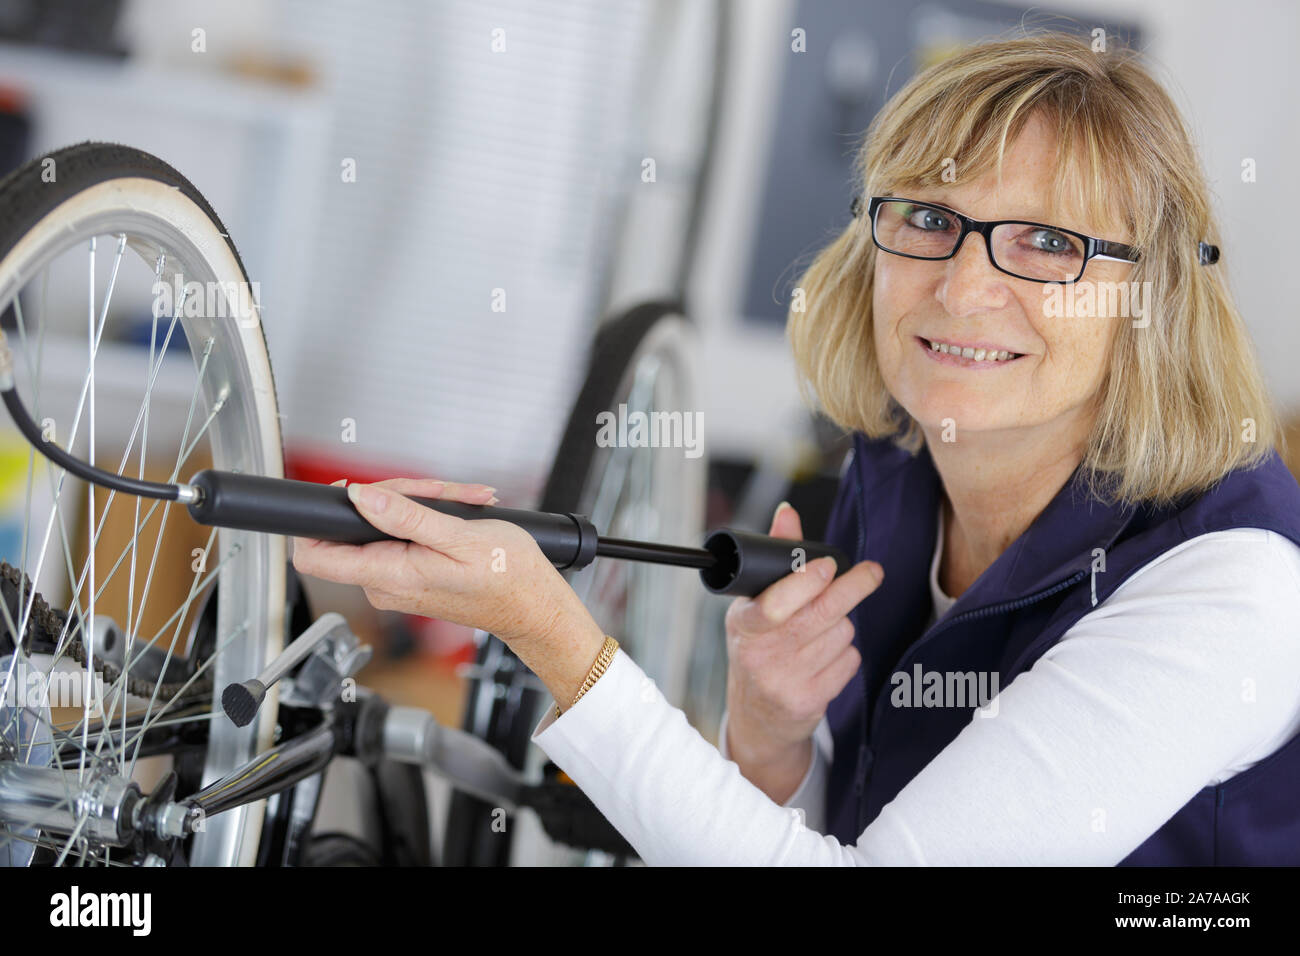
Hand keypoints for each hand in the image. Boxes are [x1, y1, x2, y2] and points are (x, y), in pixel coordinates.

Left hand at [290, 477, 596, 654]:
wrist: (534, 608)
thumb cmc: (508, 579)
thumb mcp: (459, 537)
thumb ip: (404, 517)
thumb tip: (359, 498)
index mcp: (388, 575)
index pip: (313, 555)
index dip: (318, 518)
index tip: (347, 491)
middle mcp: (384, 584)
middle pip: (357, 527)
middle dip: (397, 496)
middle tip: (439, 492)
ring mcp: (397, 583)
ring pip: (383, 527)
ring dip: (421, 505)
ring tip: (462, 502)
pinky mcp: (412, 577)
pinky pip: (403, 538)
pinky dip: (429, 520)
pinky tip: (461, 515)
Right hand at [723, 501, 883, 801]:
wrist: (757, 718)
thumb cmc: (758, 648)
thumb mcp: (753, 607)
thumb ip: (775, 560)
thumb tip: (788, 512)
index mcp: (743, 625)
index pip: (774, 604)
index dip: (805, 582)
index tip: (828, 564)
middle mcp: (760, 656)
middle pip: (820, 615)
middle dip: (851, 589)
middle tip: (872, 572)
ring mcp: (785, 682)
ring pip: (840, 635)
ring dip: (841, 625)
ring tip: (821, 631)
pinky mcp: (810, 702)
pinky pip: (849, 661)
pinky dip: (846, 654)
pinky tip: (825, 657)